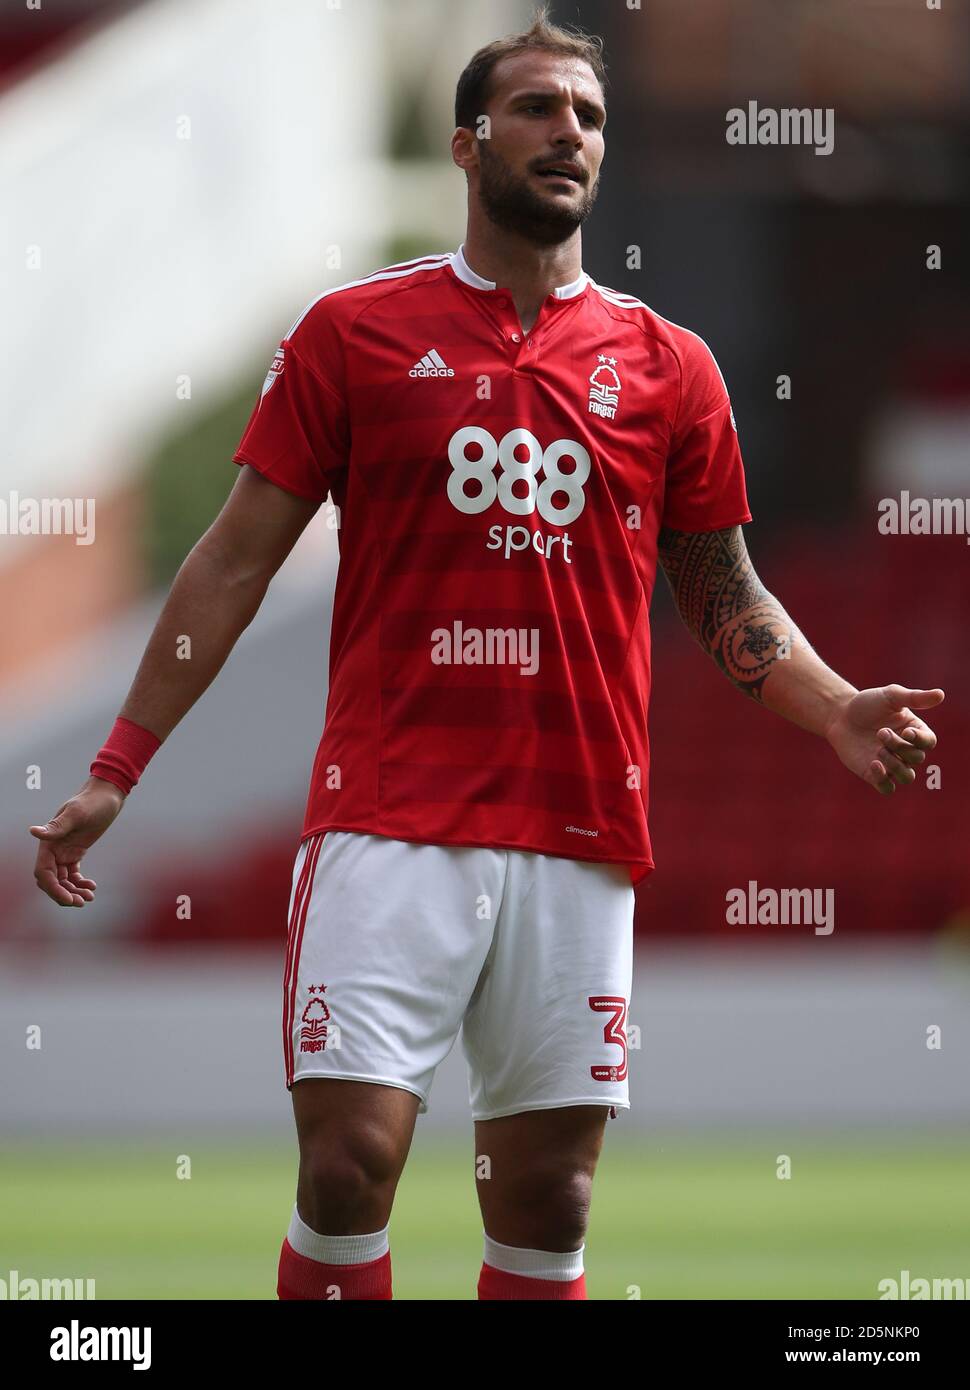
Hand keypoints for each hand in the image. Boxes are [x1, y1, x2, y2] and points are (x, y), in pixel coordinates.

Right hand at [29, 777, 126, 906]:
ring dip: (73, 891)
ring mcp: (64, 852)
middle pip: (52, 881)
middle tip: (82, 902)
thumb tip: (33, 831)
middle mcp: (53, 849)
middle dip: (64, 894)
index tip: (68, 899)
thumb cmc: (92, 802)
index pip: (44, 873)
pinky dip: (80, 883)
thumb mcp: (77, 814)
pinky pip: (73, 874)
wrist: (107, 795)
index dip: (53, 889)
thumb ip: (56, 826)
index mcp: (49, 842)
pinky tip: (92, 886)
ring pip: (63, 880)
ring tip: (90, 897)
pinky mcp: (76, 852)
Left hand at [826, 685, 943, 795]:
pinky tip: (873, 764)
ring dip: (896, 766)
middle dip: (899, 746)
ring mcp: (891, 764)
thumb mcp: (891, 696)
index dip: (920, 740)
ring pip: (907, 777)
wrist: (840, 716)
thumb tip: (941, 694)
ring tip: (878, 750)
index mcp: (914, 731)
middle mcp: (906, 750)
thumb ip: (914, 698)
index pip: (929, 742)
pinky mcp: (874, 774)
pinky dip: (883, 780)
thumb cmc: (868, 704)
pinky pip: (887, 788)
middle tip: (880, 732)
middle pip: (916, 758)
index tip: (905, 731)